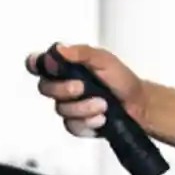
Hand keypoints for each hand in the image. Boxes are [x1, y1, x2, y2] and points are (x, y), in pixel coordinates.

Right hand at [25, 44, 146, 137]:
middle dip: (64, 89)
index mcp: (66, 66)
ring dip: (84, 107)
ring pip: (60, 109)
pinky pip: (72, 125)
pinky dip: (89, 121)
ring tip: (103, 104)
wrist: (137, 105)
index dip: (36, 64)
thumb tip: (59, 49)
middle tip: (82, 87)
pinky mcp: (75, 124)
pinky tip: (101, 118)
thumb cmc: (121, 79)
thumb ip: (81, 53)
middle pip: (44, 88)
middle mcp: (62, 86)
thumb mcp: (104, 59)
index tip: (48, 66)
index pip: (39, 63)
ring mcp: (67, 106)